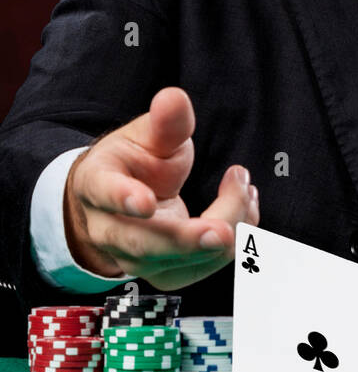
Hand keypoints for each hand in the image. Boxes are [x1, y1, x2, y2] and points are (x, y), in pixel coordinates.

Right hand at [63, 86, 259, 289]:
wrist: (123, 202)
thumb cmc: (134, 165)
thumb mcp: (145, 135)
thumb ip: (164, 122)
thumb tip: (174, 98)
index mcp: (97, 186)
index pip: (105, 193)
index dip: (124, 198)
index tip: (147, 202)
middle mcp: (111, 231)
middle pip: (145, 244)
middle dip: (186, 240)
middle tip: (223, 231)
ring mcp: (138, 259)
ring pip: (182, 260)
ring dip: (226, 227)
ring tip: (244, 187)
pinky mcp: (168, 273)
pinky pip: (206, 265)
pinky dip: (236, 237)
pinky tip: (246, 204)